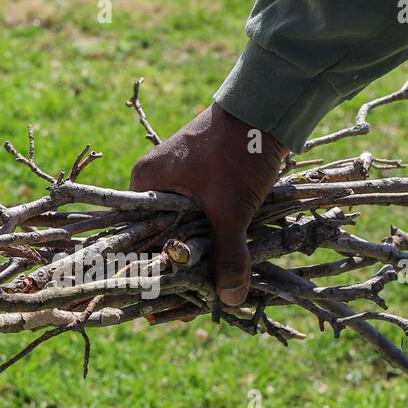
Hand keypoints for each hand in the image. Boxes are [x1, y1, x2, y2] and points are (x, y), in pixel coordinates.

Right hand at [130, 104, 286, 304]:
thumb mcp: (230, 209)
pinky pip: (201, 214)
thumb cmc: (237, 153)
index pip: (139, 238)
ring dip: (201, 247)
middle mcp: (154, 181)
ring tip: (214, 277)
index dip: (156, 268)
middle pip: (163, 235)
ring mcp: (179, 178)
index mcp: (145, 184)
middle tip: (199, 291)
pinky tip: (227, 251)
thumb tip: (229, 298)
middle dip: (183, 262)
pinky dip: (214, 231)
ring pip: (185, 225)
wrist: (267, 108)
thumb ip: (228, 255)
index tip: (173, 294)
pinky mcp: (202, 177)